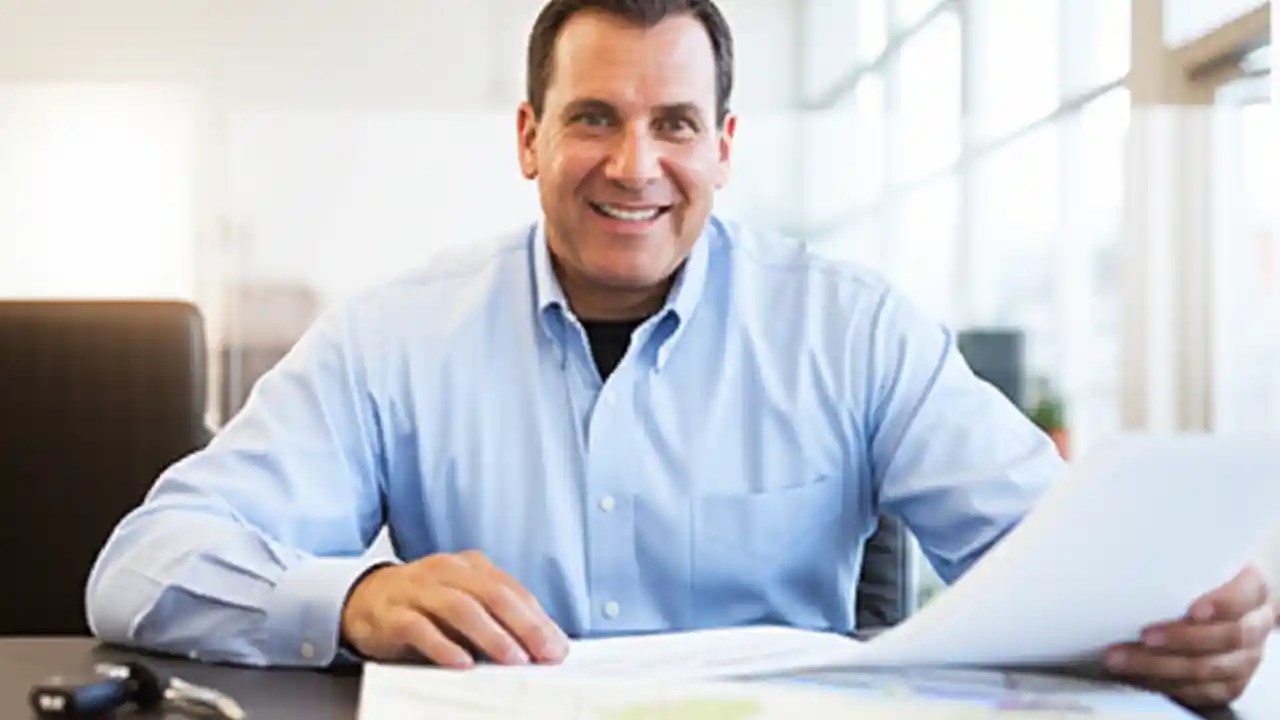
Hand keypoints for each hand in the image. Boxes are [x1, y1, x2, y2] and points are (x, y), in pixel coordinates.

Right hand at [340, 550, 569, 667]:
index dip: (538, 619)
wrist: (365, 600)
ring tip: (513, 660)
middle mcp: (447, 571)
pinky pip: (420, 628)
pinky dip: (443, 646)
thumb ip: (497, 618)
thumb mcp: (464, 604)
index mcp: (471, 567)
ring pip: (460, 608)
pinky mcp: (393, 613)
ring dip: (491, 635)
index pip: (512, 591)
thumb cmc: (425, 606)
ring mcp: (418, 590)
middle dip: (524, 626)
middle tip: (544, 653)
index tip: (558, 647)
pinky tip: (462, 663)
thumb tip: (540, 646)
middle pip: (492, 595)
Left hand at [1104, 565, 1274, 707]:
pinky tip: (1133, 676)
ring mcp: (1245, 658)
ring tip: (1119, 659)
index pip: (1243, 598)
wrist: (1235, 603)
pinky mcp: (1230, 683)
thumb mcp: (1204, 559)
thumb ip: (1179, 559)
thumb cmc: (1207, 575)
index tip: (1193, 610)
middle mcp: (1255, 626)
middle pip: (1226, 638)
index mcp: (1253, 589)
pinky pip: (1201, 693)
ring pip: (1209, 671)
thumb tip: (1122, 552)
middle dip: (1180, 640)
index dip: (1222, 606)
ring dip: (1159, 667)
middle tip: (1142, 636)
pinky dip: (1164, 685)